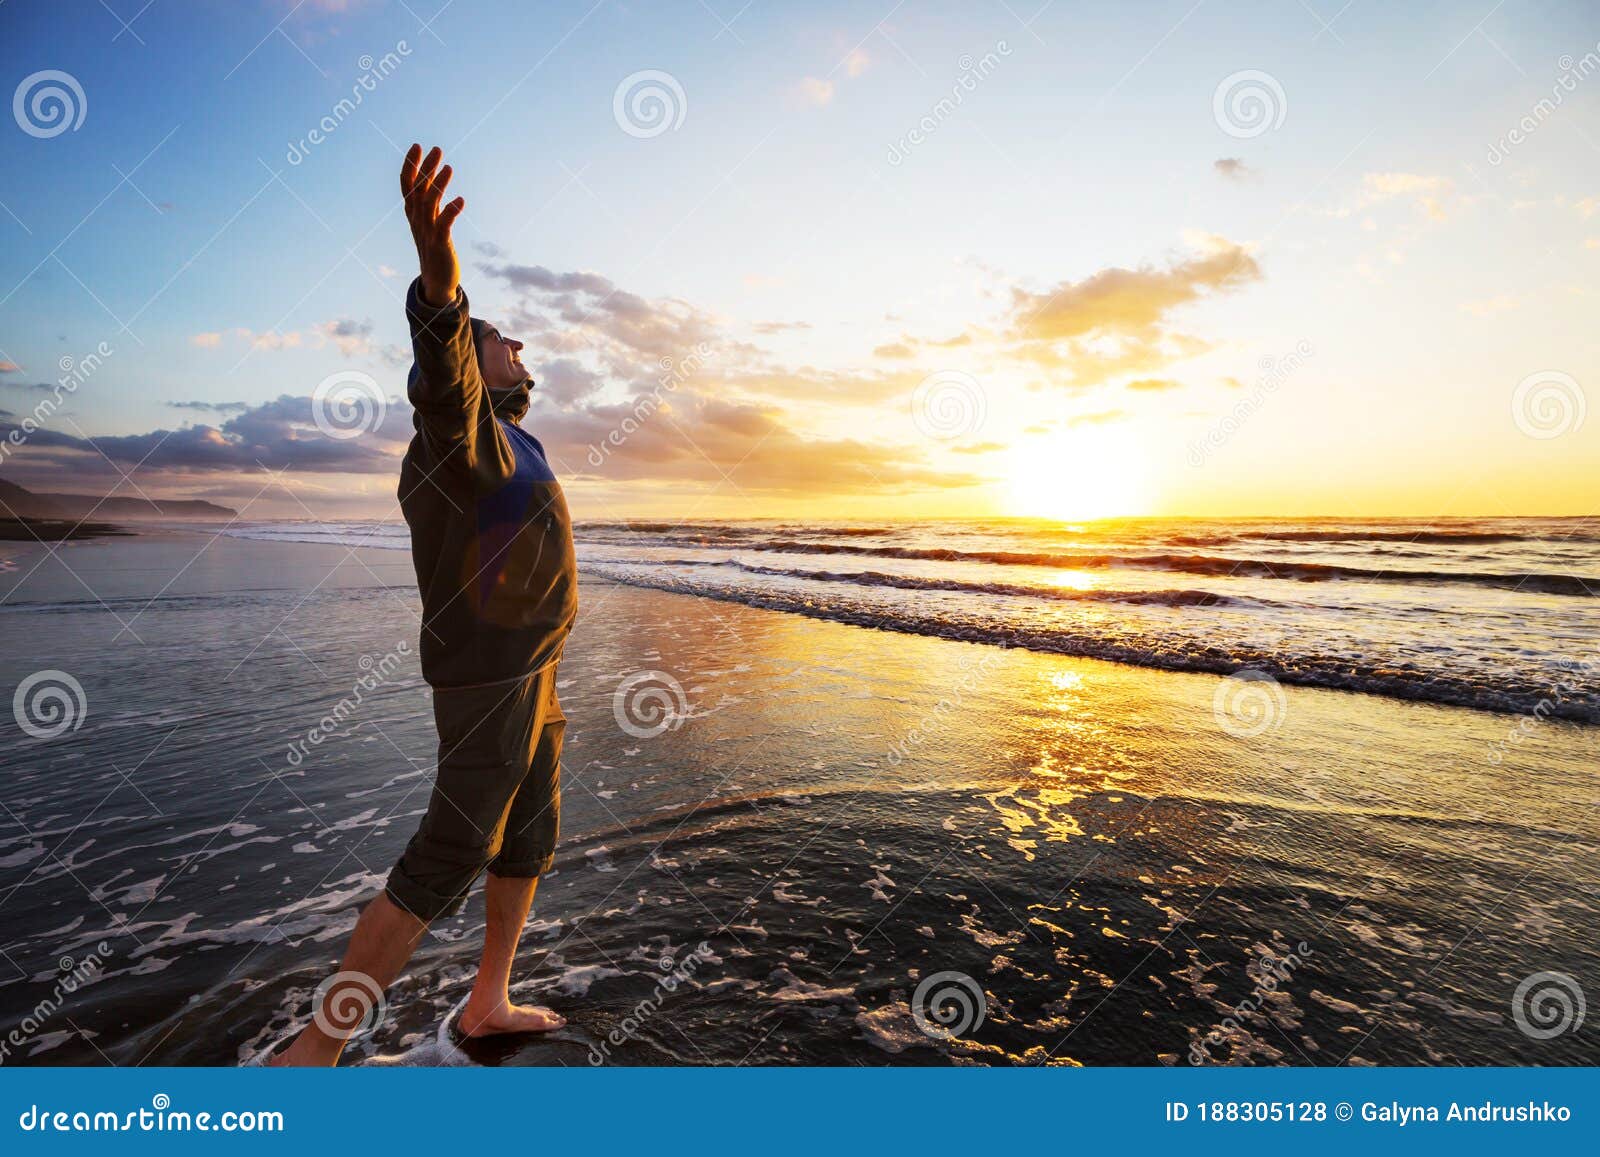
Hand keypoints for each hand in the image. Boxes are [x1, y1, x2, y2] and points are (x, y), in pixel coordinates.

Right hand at [401, 143, 463, 306]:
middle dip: (426, 168)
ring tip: (449, 168)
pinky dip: (451, 212)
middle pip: (418, 189)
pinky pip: (444, 226)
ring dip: (438, 185)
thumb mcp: (430, 223)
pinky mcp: (440, 245)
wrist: (437, 281)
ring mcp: (428, 232)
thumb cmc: (435, 249)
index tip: (417, 146)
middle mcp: (418, 220)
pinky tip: (461, 200)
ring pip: (430, 204)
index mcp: (414, 214)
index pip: (407, 185)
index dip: (410, 165)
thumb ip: (431, 202)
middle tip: (437, 149)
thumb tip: (435, 181)